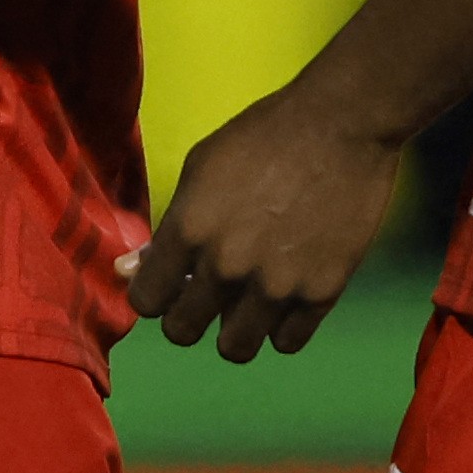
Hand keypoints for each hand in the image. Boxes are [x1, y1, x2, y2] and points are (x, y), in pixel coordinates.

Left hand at [133, 77, 398, 358]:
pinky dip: (281, 327)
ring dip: (233, 331)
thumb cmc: (265, 135)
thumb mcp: (201, 168)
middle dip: (187, 316)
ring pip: (235, 348)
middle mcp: (226, 265)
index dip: (153, 294)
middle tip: (204, 298)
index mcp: (189, 230)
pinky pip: (287, 342)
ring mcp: (276, 284)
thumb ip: (168, 225)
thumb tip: (130, 269)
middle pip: (182, 331)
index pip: (146, 300)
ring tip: (246, 305)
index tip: (167, 285)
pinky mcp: (322, 292)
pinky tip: (284, 300)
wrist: (343, 123)